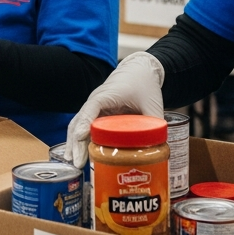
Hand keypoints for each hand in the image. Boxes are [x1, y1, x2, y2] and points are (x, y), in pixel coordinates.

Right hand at [65, 52, 165, 166]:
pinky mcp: (97, 115)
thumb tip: (158, 146)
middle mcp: (95, 101)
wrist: (139, 70)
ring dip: (74, 144)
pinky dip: (80, 141)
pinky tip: (79, 156)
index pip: (91, 107)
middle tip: (78, 162)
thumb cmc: (143, 83)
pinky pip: (84, 128)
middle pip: (79, 121)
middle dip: (76, 142)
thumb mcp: (152, 102)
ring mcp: (94, 108)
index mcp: (107, 95)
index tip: (81, 137)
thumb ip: (155, 123)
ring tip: (74, 163)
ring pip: (78, 126)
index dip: (84, 122)